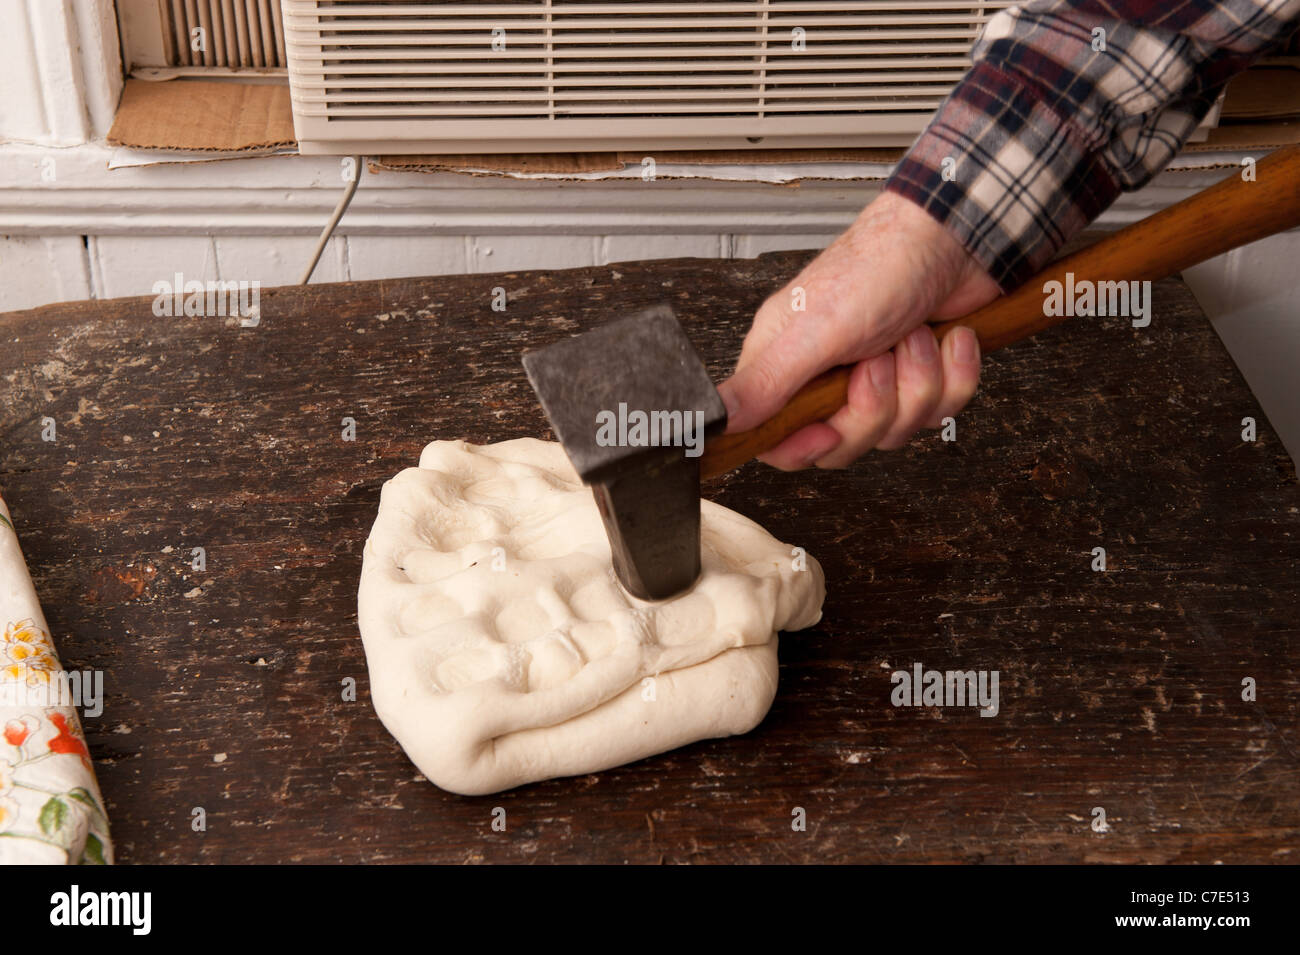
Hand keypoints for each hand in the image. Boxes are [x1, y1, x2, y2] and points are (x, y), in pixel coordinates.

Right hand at [716, 191, 1000, 469]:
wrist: (955, 236)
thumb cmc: (879, 266)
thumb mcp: (814, 331)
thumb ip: (764, 383)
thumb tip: (715, 419)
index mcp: (785, 365)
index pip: (776, 439)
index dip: (802, 447)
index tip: (829, 430)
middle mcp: (827, 376)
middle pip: (844, 442)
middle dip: (875, 407)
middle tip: (878, 359)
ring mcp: (877, 379)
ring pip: (896, 429)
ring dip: (919, 381)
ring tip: (913, 336)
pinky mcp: (919, 376)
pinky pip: (940, 409)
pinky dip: (954, 374)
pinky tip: (947, 339)